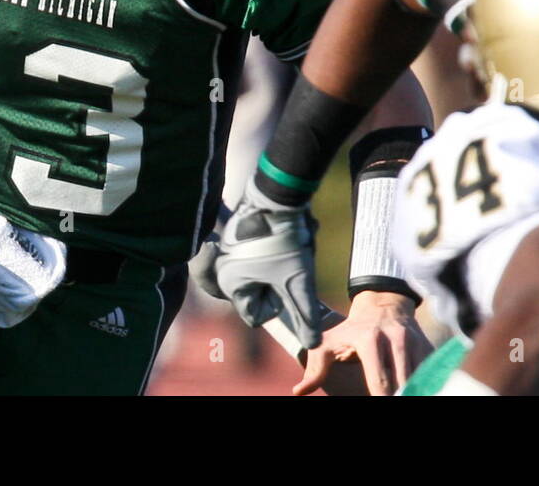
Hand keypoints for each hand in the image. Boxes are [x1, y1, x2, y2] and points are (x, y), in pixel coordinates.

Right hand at [214, 183, 322, 349]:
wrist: (280, 194)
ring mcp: (234, 248)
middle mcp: (226, 268)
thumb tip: (312, 344)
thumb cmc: (283, 242)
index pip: (258, 315)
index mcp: (231, 284)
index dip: (280, 304)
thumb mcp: (298, 282)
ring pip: (271, 272)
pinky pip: (269, 252)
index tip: (288, 282)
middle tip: (294, 262)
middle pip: (266, 292)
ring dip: (288, 263)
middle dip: (286, 280)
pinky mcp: (245, 231)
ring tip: (296, 245)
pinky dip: (284, 247)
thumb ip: (304, 316)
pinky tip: (293, 233)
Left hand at [294, 290, 432, 395]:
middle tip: (396, 398)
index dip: (381, 398)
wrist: (382, 304)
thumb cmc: (350, 330)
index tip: (379, 401)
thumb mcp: (328, 343)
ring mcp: (414, 341)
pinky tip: (417, 389)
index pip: (380, 380)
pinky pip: (431, 372)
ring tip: (407, 393)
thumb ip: (315, 369)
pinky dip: (425, 385)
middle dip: (400, 395)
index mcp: (369, 339)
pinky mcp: (427, 345)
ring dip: (414, 389)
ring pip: (420, 378)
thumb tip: (298, 391)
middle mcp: (395, 339)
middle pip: (403, 383)